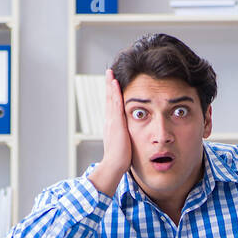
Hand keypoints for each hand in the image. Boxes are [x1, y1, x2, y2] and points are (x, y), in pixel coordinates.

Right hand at [90, 68, 132, 195]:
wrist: (114, 165)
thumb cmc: (121, 159)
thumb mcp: (124, 145)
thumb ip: (125, 138)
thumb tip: (129, 139)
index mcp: (112, 126)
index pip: (112, 107)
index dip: (112, 95)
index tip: (113, 85)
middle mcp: (109, 121)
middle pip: (109, 99)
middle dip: (109, 86)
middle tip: (109, 73)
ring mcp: (111, 121)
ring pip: (110, 98)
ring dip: (110, 85)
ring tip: (110, 73)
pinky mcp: (115, 122)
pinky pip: (115, 103)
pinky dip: (114, 92)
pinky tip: (115, 83)